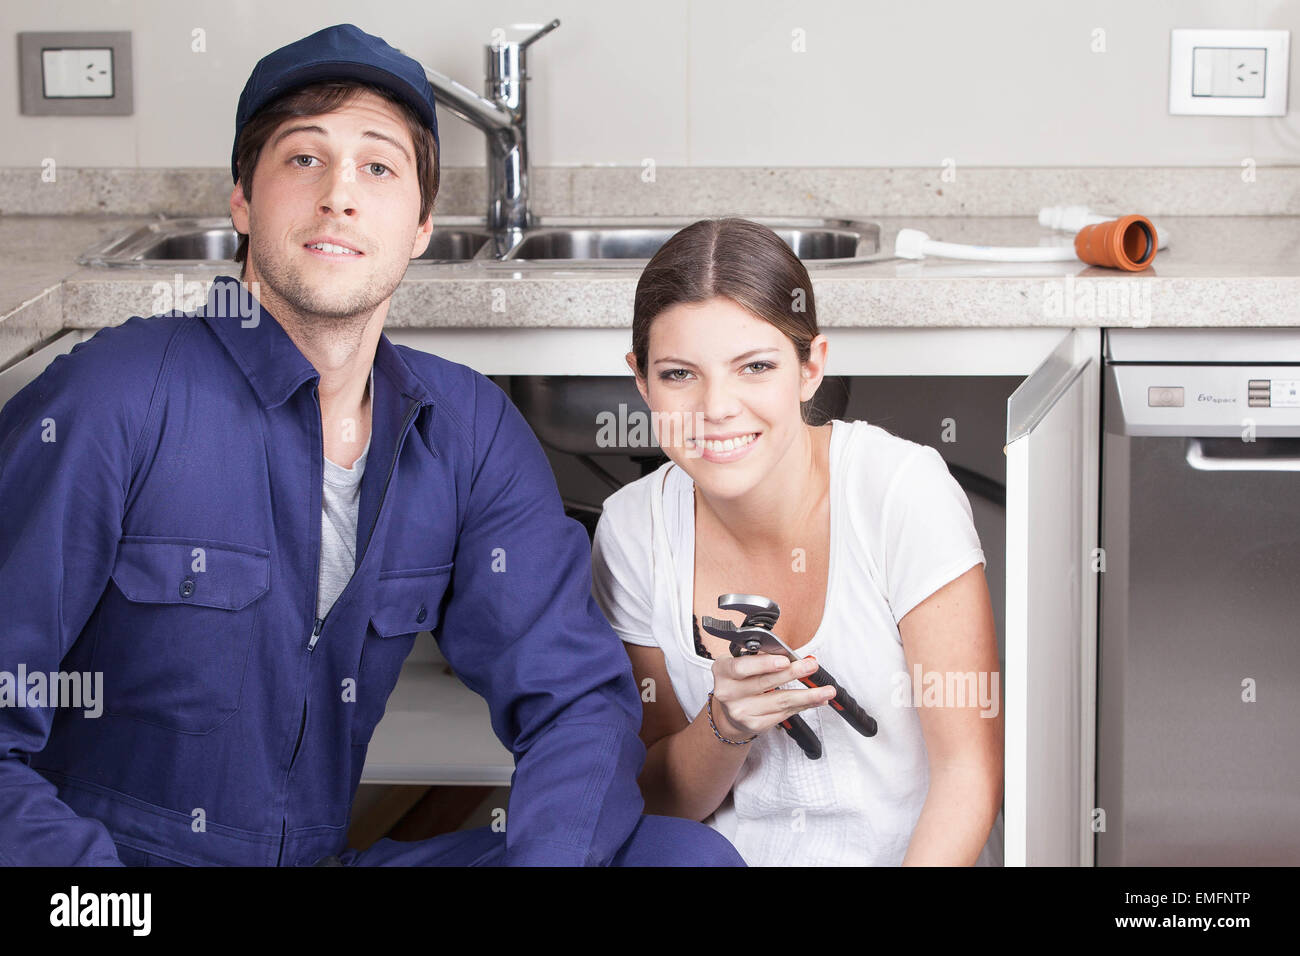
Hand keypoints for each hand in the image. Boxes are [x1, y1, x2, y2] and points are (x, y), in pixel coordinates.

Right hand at [709, 653, 835, 738]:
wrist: (730, 712)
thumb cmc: (740, 681)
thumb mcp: (742, 663)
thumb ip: (762, 658)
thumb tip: (794, 657)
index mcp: (723, 671)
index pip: (742, 667)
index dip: (765, 664)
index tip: (785, 660)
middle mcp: (728, 693)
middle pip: (765, 683)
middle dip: (793, 674)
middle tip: (811, 666)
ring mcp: (741, 711)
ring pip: (780, 701)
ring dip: (807, 695)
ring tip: (825, 690)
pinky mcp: (754, 725)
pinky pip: (784, 714)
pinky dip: (803, 706)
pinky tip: (816, 701)